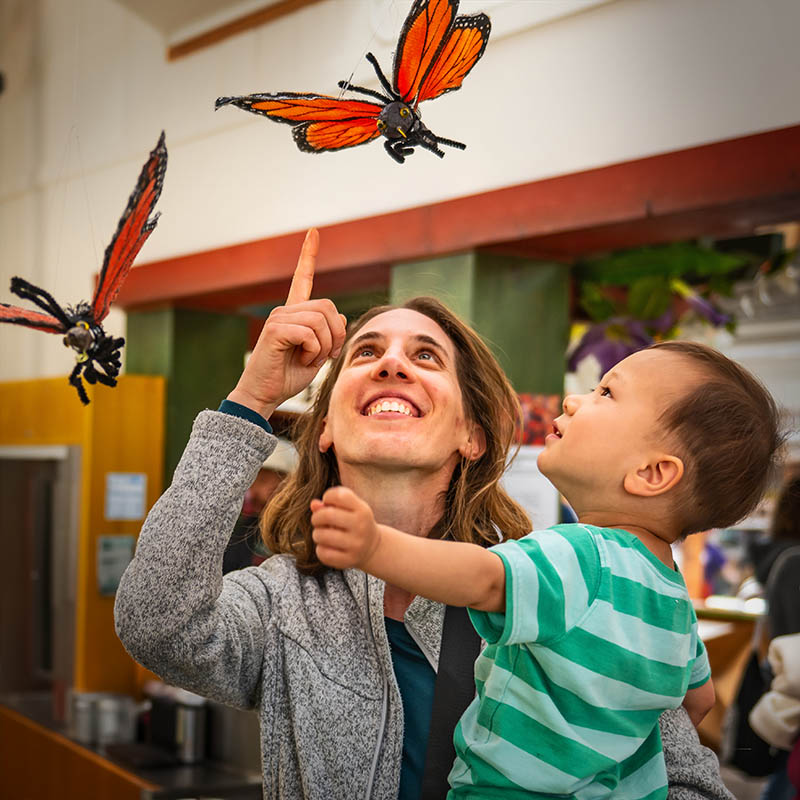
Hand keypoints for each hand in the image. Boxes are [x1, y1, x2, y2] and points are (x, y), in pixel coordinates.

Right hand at [227, 229, 347, 417]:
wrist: (264, 395)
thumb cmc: (288, 377)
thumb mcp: (317, 354)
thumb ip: (328, 335)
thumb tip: (341, 319)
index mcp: (294, 313)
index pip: (301, 278)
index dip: (307, 254)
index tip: (313, 232)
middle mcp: (285, 310)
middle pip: (329, 307)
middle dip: (336, 334)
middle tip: (326, 354)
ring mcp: (278, 318)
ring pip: (322, 321)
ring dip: (325, 346)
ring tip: (310, 359)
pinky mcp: (275, 330)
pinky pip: (310, 333)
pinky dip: (313, 351)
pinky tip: (301, 359)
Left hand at [310, 486, 380, 569]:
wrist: (372, 547)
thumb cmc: (355, 523)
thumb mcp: (349, 509)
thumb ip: (330, 503)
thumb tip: (314, 505)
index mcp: (362, 510)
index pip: (339, 496)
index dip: (328, 496)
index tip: (328, 502)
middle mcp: (361, 526)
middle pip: (328, 515)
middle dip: (316, 517)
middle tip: (318, 520)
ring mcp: (356, 545)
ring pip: (322, 535)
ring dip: (317, 534)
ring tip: (322, 534)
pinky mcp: (349, 560)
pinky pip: (324, 553)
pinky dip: (320, 549)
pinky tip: (326, 546)